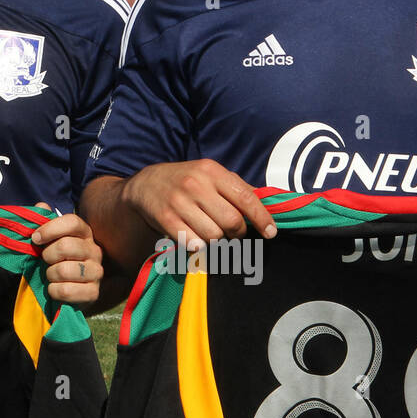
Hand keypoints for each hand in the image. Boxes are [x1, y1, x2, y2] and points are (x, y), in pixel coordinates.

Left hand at [31, 207, 102, 306]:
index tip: (35, 238)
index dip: (50, 228)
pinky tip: (55, 289)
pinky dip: (54, 291)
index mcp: (84, 233)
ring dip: (50, 274)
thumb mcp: (49, 240)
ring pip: (64, 270)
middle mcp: (95, 250)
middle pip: (65, 246)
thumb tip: (41, 206)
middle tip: (45, 261)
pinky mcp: (94, 293)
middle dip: (47, 255)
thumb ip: (43, 221)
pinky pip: (66, 290)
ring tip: (51, 276)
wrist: (68, 290)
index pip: (71, 222)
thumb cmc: (56, 260)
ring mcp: (97, 272)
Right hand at [123, 159, 274, 246]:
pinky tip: (195, 238)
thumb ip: (236, 187)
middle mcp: (195, 185)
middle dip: (238, 233)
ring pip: (214, 236)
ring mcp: (179, 202)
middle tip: (234, 234)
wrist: (146, 184)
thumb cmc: (186, 180)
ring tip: (212, 234)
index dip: (262, 218)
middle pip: (232, 221)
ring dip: (218, 241)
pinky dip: (199, 246)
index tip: (271, 232)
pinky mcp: (166, 219)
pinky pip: (193, 244)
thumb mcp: (210, 174)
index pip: (246, 197)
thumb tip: (267, 204)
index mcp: (211, 171)